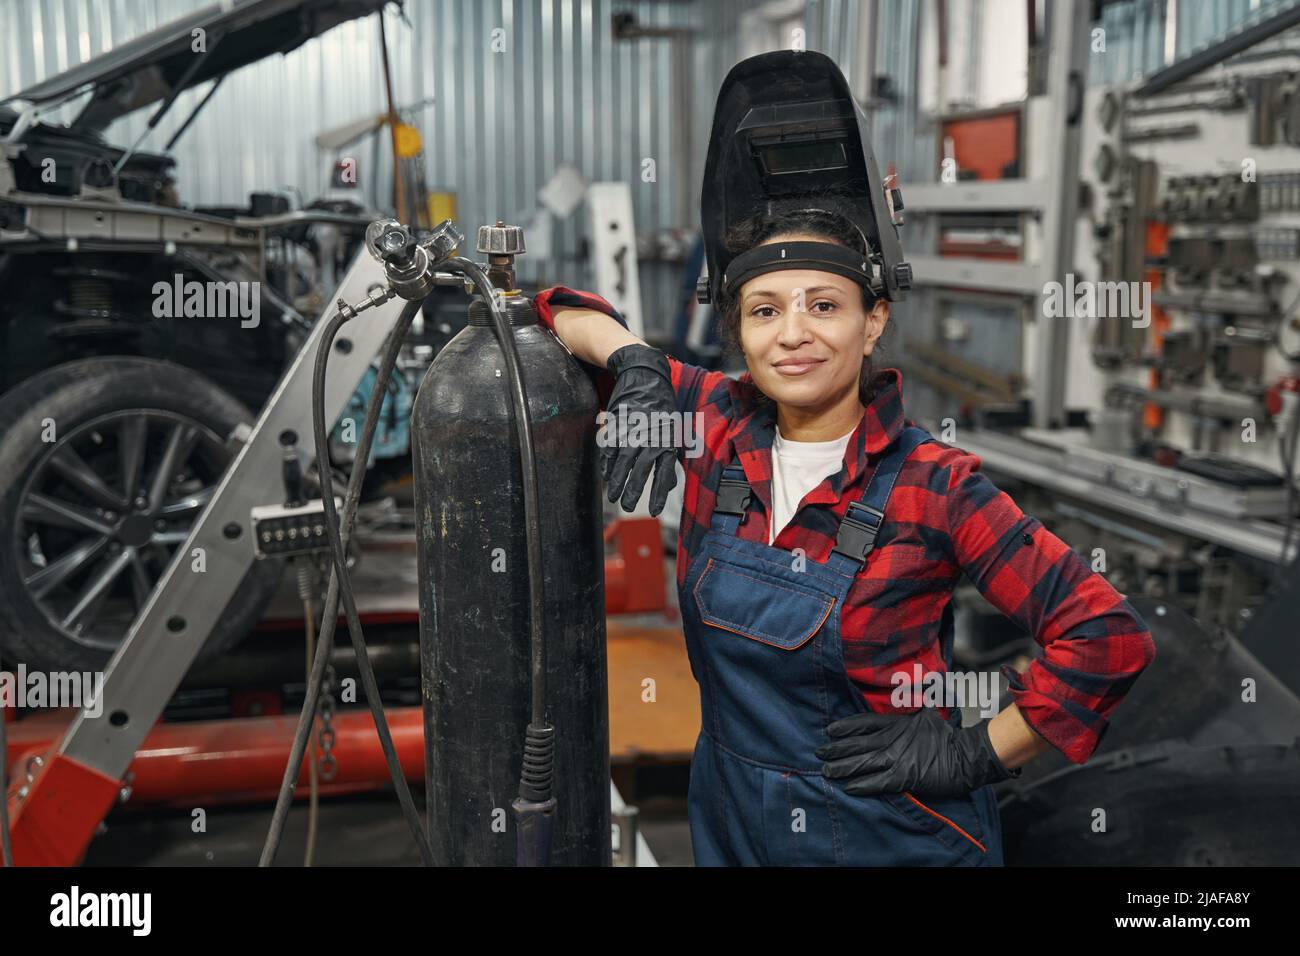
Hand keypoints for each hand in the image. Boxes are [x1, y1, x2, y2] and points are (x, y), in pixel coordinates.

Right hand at [602, 344, 678, 514]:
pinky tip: (607, 477)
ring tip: (614, 497)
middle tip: (627, 507)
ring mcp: (633, 432)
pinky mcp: (618, 425)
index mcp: (668, 441)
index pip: (664, 474)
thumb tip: (671, 483)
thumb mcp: (672, 429)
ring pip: (623, 464)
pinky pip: (612, 450)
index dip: (658, 494)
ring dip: (618, 483)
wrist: (643, 375)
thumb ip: (669, 456)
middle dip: (633, 492)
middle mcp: (651, 439)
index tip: (654, 511)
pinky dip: (608, 465)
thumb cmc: (660, 405)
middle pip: (641, 472)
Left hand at [815, 709, 1018, 798]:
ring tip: (825, 770)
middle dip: (836, 748)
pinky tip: (847, 787)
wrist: (965, 757)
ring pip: (862, 763)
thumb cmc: (947, 735)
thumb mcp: (930, 712)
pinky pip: (876, 782)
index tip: (829, 729)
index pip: (863, 722)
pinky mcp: (902, 778)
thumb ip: (922, 695)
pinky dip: (861, 785)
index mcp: (896, 724)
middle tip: (819, 752)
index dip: (845, 726)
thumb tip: (926, 678)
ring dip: (842, 767)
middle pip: (857, 743)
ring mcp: (896, 759)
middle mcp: (891, 740)